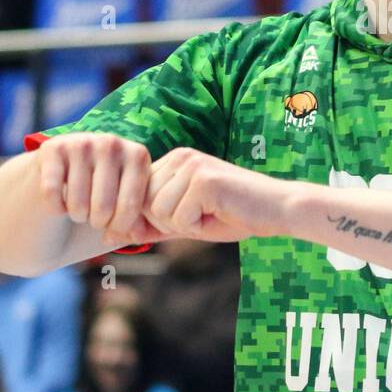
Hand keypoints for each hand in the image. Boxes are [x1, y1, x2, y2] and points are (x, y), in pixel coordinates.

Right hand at [35, 132, 154, 246]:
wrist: (64, 179)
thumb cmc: (104, 197)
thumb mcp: (128, 209)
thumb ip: (140, 224)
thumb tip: (135, 236)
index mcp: (138, 156)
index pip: (131, 206)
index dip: (119, 228)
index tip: (113, 231)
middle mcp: (112, 143)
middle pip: (103, 207)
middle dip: (97, 223)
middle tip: (94, 217)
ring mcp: (81, 142)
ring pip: (78, 204)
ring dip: (77, 216)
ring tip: (80, 208)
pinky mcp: (52, 148)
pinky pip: (52, 194)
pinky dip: (54, 207)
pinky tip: (61, 200)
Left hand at [143, 147, 293, 241]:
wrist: (278, 209)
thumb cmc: (235, 214)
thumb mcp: (187, 220)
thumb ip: (153, 225)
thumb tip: (113, 234)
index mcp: (175, 161)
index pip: (140, 197)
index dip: (156, 219)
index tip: (186, 221)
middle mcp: (181, 157)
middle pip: (146, 205)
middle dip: (170, 223)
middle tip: (203, 217)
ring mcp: (193, 165)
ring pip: (160, 212)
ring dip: (185, 225)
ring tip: (211, 213)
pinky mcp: (204, 180)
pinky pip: (180, 218)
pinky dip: (198, 226)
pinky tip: (219, 213)